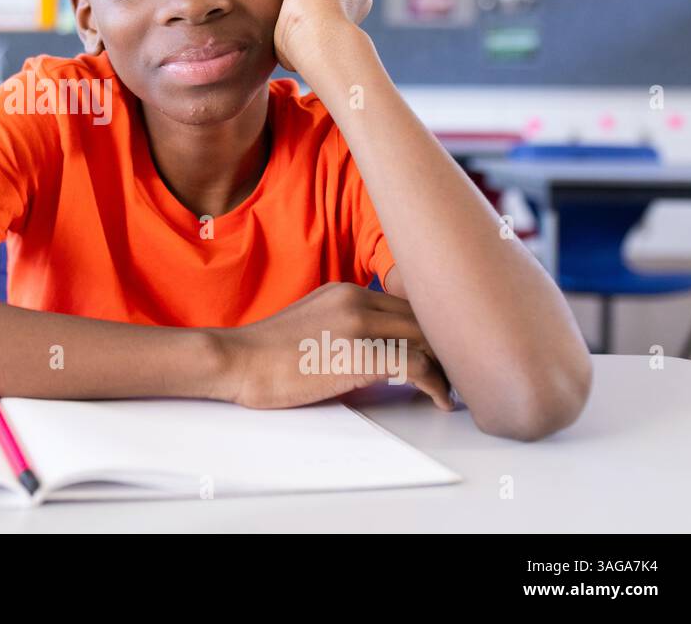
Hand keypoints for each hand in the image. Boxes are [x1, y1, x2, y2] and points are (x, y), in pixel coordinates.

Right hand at [214, 282, 454, 411]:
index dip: (431, 331)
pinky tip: (438, 399)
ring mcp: (357, 324)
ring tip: (450, 390)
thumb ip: (343, 327)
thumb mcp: (309, 324)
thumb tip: (376, 353)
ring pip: (426, 339)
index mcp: (345, 291)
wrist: (236, 361)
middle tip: (454, 375)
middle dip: (444, 348)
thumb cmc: (264, 355)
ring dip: (445, 368)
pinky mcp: (357, 354)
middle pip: (423, 318)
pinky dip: (435, 384)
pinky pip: (416, 365)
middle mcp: (356, 299)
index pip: (407, 305)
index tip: (441, 354)